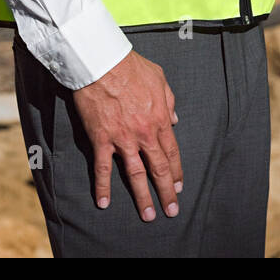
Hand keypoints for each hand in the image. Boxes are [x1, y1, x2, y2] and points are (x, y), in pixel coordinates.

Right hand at [72, 50, 181, 221]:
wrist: (103, 63)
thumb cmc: (131, 67)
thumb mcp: (160, 79)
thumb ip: (169, 100)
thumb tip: (174, 118)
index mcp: (160, 119)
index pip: (171, 153)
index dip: (175, 172)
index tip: (178, 187)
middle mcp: (144, 134)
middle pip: (158, 169)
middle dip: (166, 192)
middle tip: (171, 210)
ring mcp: (123, 139)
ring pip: (135, 175)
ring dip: (142, 197)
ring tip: (147, 215)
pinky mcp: (102, 139)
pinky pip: (103, 168)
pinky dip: (102, 186)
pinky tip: (103, 202)